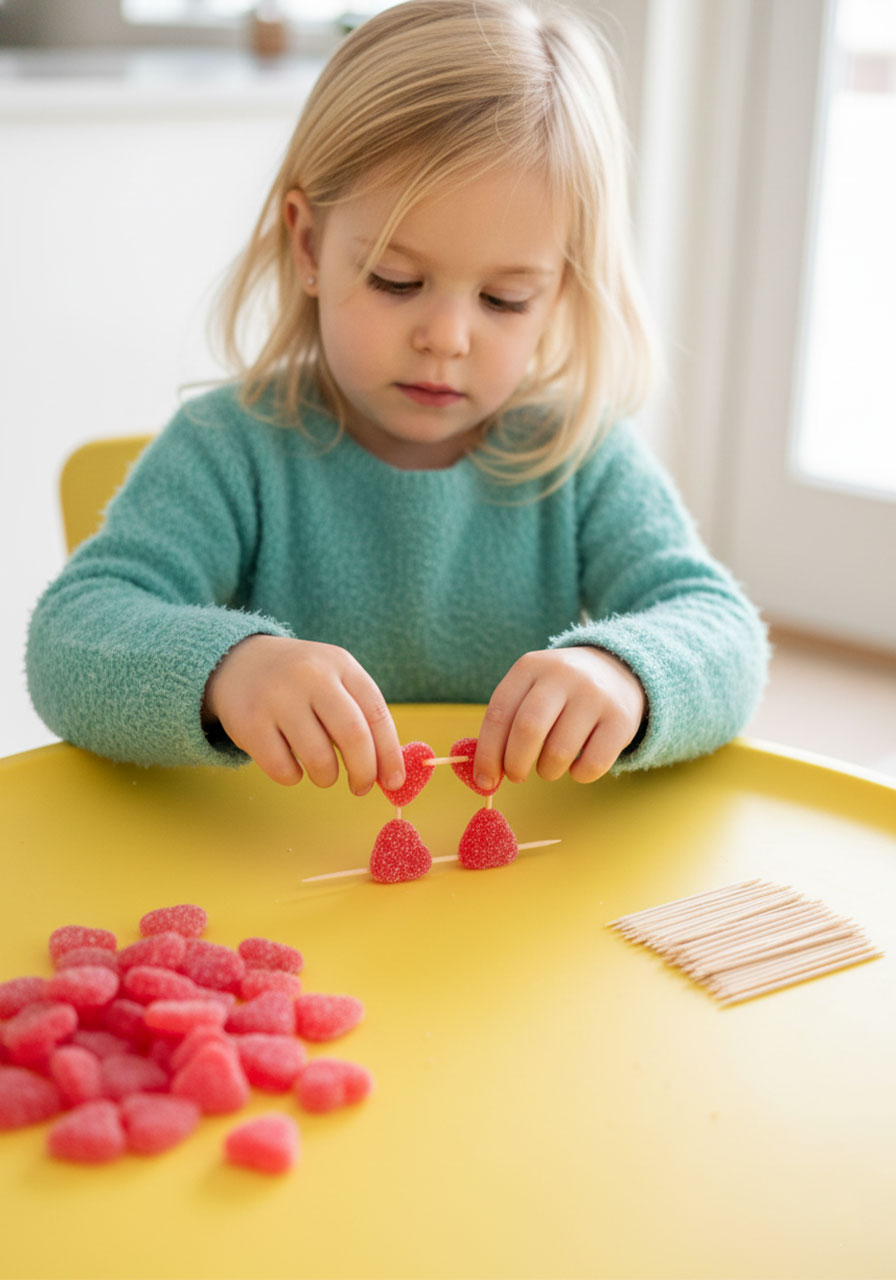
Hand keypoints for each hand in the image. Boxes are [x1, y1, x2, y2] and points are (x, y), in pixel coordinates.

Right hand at [202, 635, 404, 793]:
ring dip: (327, 777)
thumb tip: (389, 773)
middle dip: (364, 772)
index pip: (376, 714)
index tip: (395, 782)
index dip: (390, 754)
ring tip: (323, 773)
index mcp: (340, 664)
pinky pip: (284, 769)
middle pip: (353, 736)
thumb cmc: (301, 684)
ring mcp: (278, 698)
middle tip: (362, 788)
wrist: (238, 662)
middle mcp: (311, 676)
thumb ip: (362, 718)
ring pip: (319, 758)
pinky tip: (291, 764)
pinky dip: (293, 777)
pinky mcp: (250, 723)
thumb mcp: (334, 681)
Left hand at [473, 647, 645, 787]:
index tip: (484, 780)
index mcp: (530, 666)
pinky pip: (592, 764)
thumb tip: (484, 774)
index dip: (487, 752)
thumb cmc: (559, 692)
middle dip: (514, 764)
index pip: (499, 713)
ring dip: (546, 771)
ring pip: (559, 751)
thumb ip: (505, 724)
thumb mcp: (530, 690)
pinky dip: (578, 775)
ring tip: (548, 766)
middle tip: (515, 776)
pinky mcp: (621, 719)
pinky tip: (576, 766)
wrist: (616, 670)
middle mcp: (563, 675)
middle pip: (528, 729)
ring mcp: (595, 695)